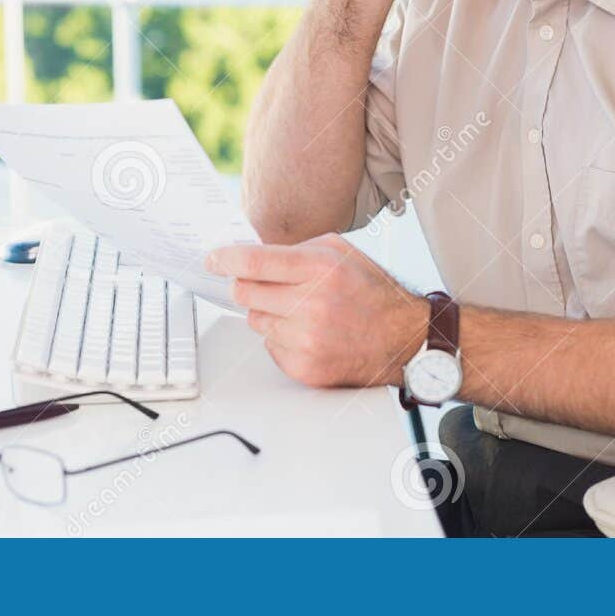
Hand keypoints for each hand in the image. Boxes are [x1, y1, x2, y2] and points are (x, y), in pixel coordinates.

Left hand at [206, 234, 426, 388]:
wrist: (402, 338)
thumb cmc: (371, 292)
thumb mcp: (339, 252)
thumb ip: (295, 249)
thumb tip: (251, 252)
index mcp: (319, 269)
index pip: (253, 262)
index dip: (225, 259)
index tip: (213, 259)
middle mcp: (311, 304)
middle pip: (245, 292)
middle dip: (248, 285)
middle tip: (264, 285)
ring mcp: (306, 339)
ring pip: (255, 320)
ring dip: (268, 313)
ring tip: (300, 310)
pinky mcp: (304, 366)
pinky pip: (269, 346)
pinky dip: (281, 338)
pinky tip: (308, 332)